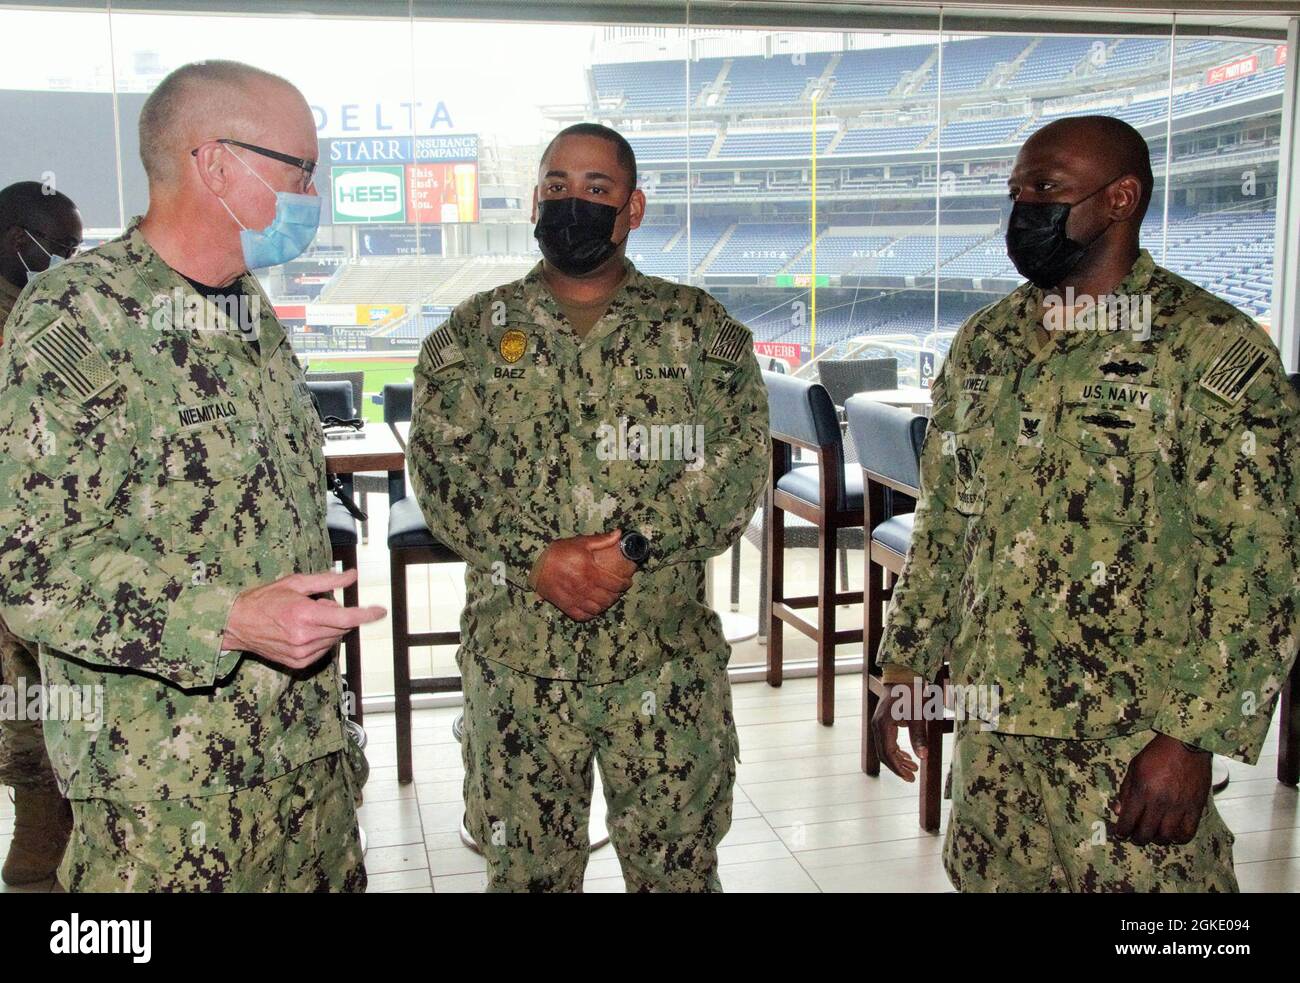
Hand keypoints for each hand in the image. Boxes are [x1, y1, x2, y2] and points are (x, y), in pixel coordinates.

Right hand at [221, 569, 386, 670]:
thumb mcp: (296, 583)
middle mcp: (305, 637)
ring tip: (304, 618)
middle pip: (341, 627)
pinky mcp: (298, 662)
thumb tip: (352, 576)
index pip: (347, 618)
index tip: (380, 611)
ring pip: (334, 639)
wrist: (237, 624)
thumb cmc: (265, 599)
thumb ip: (328, 580)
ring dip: (329, 627)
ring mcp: (301, 653)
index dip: (366, 614)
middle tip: (316, 605)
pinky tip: (302, 631)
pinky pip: (323, 650)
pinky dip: (320, 639)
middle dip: (337, 614)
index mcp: (305, 615)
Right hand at [533, 531, 634, 621]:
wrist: (536, 564)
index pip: (615, 583)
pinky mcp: (566, 606)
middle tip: (618, 590)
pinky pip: (583, 616)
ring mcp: (575, 598)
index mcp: (589, 571)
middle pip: (608, 598)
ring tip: (608, 598)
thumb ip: (602, 540)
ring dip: (606, 604)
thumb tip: (620, 533)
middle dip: (617, 595)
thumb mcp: (581, 543)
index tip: (627, 582)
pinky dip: (591, 614)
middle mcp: (583, 587)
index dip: (624, 584)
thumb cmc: (559, 552)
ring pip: (598, 608)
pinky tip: (594, 607)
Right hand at [870, 678, 928, 781]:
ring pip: (885, 748)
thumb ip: (919, 737)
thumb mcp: (918, 715)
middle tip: (912, 778)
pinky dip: (896, 750)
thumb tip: (923, 757)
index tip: (910, 777)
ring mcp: (878, 723)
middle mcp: (877, 726)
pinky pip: (887, 741)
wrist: (903, 675)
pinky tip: (907, 755)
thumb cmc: (911, 693)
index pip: (888, 753)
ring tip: (913, 768)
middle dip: (898, 767)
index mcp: (883, 725)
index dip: (898, 767)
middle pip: (884, 753)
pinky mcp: (883, 721)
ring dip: (898, 759)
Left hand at [1115, 732, 1211, 845]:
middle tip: (1136, 837)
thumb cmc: (1157, 754)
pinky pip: (1188, 832)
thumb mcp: (1134, 768)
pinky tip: (1173, 835)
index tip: (1120, 834)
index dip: (1122, 832)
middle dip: (1138, 839)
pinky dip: (1179, 838)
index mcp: (1142, 791)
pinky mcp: (1196, 807)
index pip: (1128, 821)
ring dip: (1157, 840)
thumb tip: (1118, 811)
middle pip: (1146, 833)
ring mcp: (1179, 806)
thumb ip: (1125, 791)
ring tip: (1154, 835)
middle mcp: (1160, 802)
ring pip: (1166, 836)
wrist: (1186, 744)